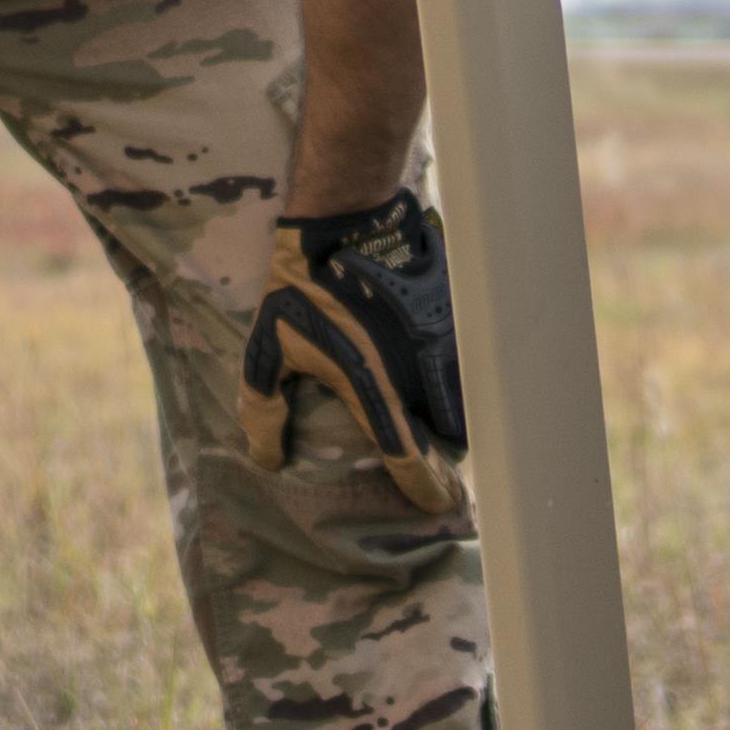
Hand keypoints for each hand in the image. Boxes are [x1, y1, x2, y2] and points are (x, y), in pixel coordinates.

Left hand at [239, 190, 466, 509]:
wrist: (348, 221)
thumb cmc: (302, 285)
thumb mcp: (267, 345)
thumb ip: (262, 406)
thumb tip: (267, 458)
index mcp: (370, 384)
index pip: (405, 451)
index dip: (424, 486)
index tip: (437, 508)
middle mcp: (414, 370)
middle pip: (449, 433)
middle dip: (446, 456)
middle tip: (435, 472)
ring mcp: (441, 343)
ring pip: (465, 399)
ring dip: (456, 419)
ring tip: (441, 432)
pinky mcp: (454, 319)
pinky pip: (467, 365)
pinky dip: (460, 382)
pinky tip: (441, 383)